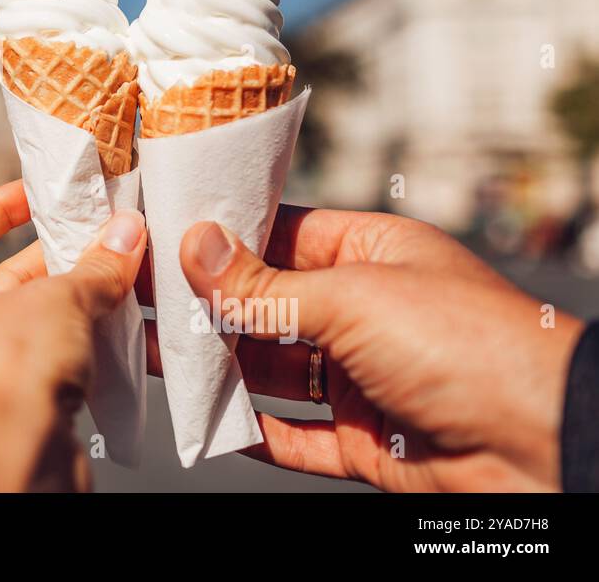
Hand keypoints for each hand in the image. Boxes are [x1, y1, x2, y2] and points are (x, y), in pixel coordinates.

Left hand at [0, 180, 146, 491]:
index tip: (36, 192)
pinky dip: (93, 343)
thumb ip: (95, 266)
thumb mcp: (57, 298)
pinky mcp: (25, 404)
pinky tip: (131, 328)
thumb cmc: (3, 372)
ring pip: (42, 320)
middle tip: (106, 233)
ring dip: (85, 299)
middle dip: (60, 255)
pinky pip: (62, 361)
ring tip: (129, 273)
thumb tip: (125, 233)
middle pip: (9, 276)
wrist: (6, 460)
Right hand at [173, 206, 583, 491]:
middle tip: (133, 296)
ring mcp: (364, 378)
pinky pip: (296, 435)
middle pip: (266, 305)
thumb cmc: (466, 344)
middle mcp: (365, 312)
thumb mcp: (352, 296)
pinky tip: (209, 421)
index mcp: (371, 254)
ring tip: (148, 353)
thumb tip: (195, 246)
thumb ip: (265, 284)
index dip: (218, 237)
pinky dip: (252, 431)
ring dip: (215, 365)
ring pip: (272, 369)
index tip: (157, 234)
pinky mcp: (366, 441)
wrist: (546, 445)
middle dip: (204, 304)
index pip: (279, 236)